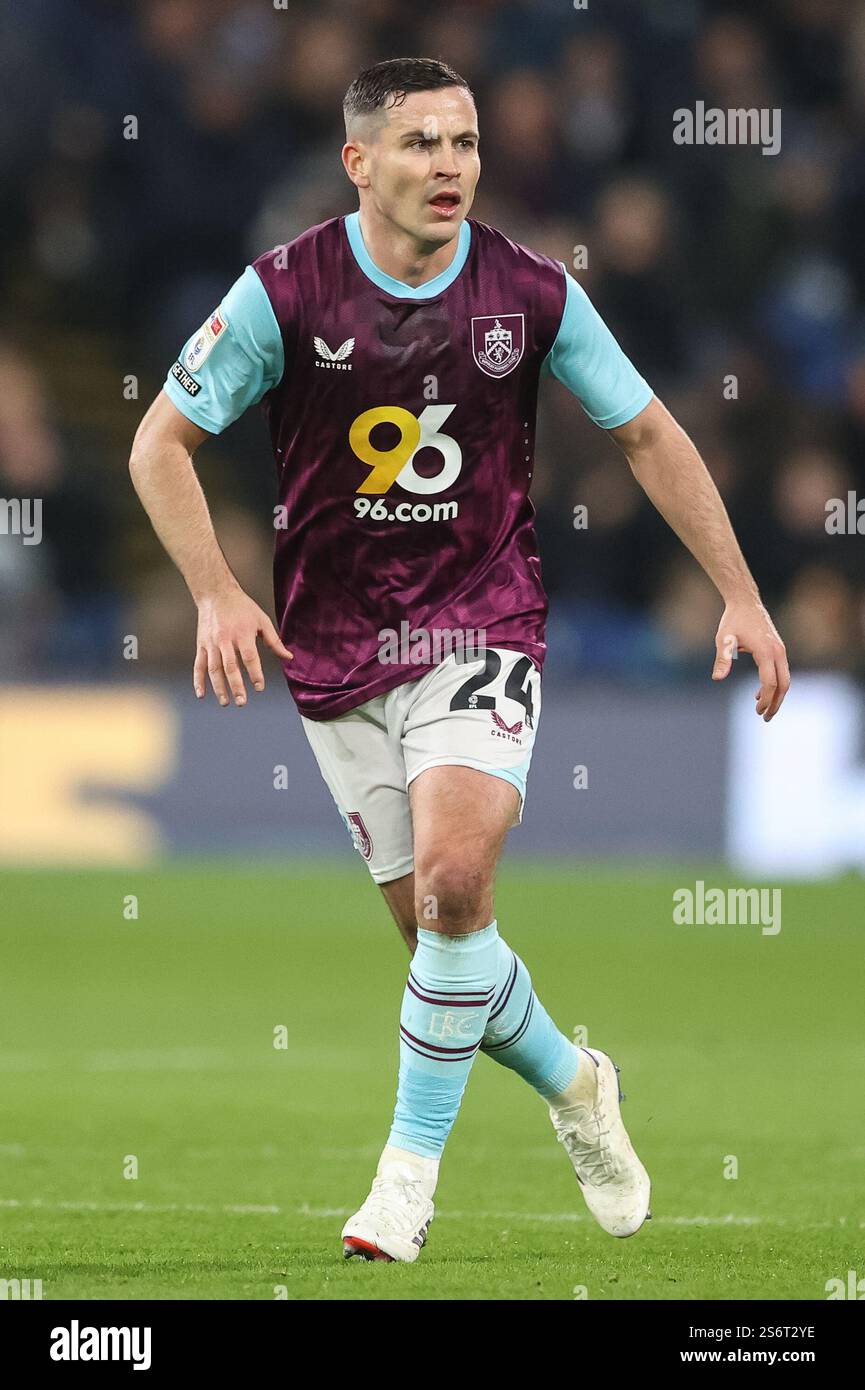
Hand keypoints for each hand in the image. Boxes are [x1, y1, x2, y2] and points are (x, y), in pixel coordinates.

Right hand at [194, 586, 292, 705]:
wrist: (215, 594)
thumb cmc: (242, 607)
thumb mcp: (261, 620)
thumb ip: (274, 641)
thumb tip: (288, 657)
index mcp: (242, 634)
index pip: (249, 657)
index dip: (254, 673)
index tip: (259, 687)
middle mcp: (225, 640)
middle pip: (230, 666)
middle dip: (236, 686)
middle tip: (242, 702)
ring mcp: (211, 643)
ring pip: (213, 669)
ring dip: (218, 687)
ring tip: (225, 702)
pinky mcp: (201, 645)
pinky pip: (198, 665)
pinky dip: (198, 680)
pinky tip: (201, 695)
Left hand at [712, 598, 789, 720]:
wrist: (746, 602)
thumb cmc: (733, 620)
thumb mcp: (724, 639)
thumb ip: (722, 659)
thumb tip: (717, 678)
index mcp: (767, 651)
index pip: (770, 682)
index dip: (766, 700)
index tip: (757, 712)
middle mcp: (778, 651)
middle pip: (784, 684)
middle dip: (776, 703)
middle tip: (765, 718)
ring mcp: (781, 650)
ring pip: (784, 678)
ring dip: (776, 696)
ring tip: (763, 710)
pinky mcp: (778, 649)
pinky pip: (780, 671)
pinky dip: (774, 684)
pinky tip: (760, 693)